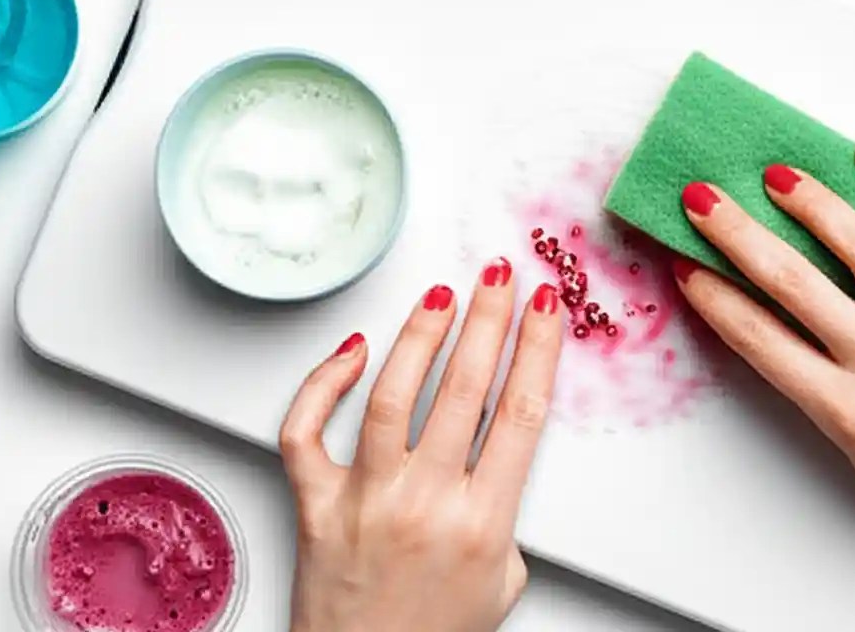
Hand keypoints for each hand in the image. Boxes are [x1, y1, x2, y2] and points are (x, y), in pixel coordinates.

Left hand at [279, 264, 562, 631]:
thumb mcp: (502, 581)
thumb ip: (503, 512)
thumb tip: (495, 452)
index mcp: (484, 523)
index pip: (521, 413)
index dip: (539, 348)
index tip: (547, 305)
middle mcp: (425, 504)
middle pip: (464, 389)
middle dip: (489, 319)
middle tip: (498, 274)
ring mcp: (366, 501)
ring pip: (391, 396)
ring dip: (421, 337)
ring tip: (441, 298)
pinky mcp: (315, 506)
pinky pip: (307, 432)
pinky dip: (322, 384)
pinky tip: (353, 349)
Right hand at [673, 143, 854, 629]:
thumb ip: (817, 387)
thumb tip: (777, 320)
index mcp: (846, 410)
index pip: (757, 338)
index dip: (712, 295)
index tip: (681, 261)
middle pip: (793, 284)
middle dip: (736, 234)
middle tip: (701, 198)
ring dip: (813, 203)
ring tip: (776, 173)